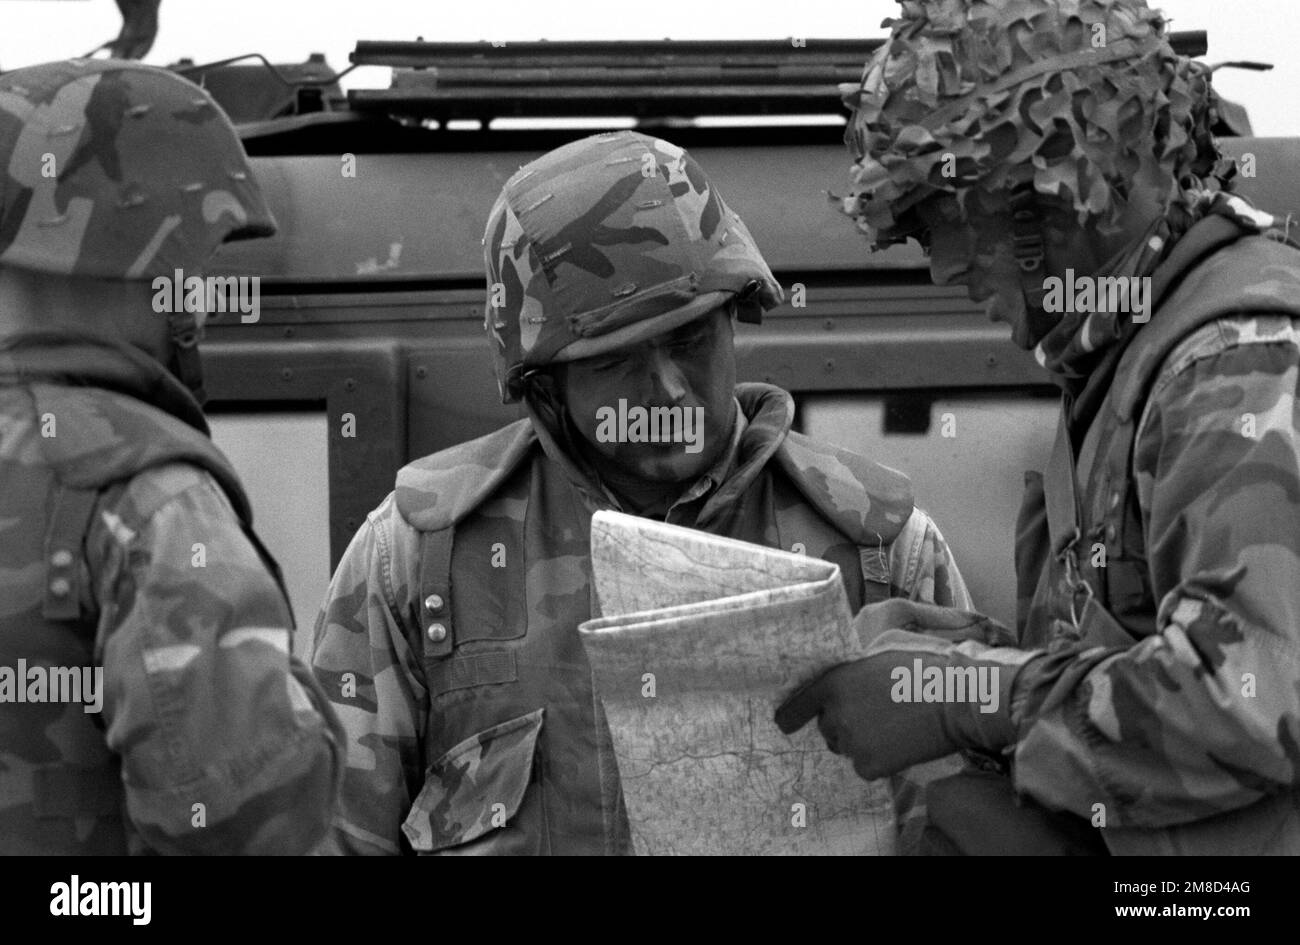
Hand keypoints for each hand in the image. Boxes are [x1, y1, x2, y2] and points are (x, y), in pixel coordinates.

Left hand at [775, 649, 956, 779]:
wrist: (954, 699)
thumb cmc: (921, 672)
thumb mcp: (875, 660)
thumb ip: (850, 677)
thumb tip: (841, 690)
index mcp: (833, 684)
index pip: (795, 708)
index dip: (791, 717)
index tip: (786, 723)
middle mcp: (835, 715)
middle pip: (827, 729)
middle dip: (843, 725)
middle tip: (875, 716)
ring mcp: (851, 743)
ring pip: (847, 748)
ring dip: (862, 743)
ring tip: (893, 728)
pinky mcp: (868, 766)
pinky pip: (865, 767)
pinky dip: (879, 761)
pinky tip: (900, 744)